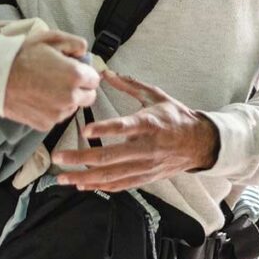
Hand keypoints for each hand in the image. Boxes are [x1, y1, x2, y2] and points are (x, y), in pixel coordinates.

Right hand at [2, 28, 98, 130]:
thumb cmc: (21, 54)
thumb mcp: (50, 38)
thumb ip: (75, 43)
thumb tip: (85, 53)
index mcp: (75, 75)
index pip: (95, 79)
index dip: (85, 72)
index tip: (74, 69)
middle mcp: (70, 97)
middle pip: (89, 97)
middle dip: (80, 88)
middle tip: (62, 78)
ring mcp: (58, 113)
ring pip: (73, 107)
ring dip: (67, 99)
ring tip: (46, 86)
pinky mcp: (45, 124)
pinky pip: (57, 116)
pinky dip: (52, 109)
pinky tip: (38, 97)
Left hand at [50, 70, 218, 190]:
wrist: (199, 143)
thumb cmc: (175, 116)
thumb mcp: (155, 95)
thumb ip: (129, 84)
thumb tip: (104, 72)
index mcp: (149, 123)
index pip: (125, 127)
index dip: (105, 129)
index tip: (85, 130)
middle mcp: (146, 148)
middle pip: (111, 157)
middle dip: (82, 158)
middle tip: (59, 157)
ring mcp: (145, 166)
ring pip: (111, 176)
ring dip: (85, 177)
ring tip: (63, 177)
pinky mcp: (144, 177)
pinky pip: (119, 185)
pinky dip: (99, 186)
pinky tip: (82, 184)